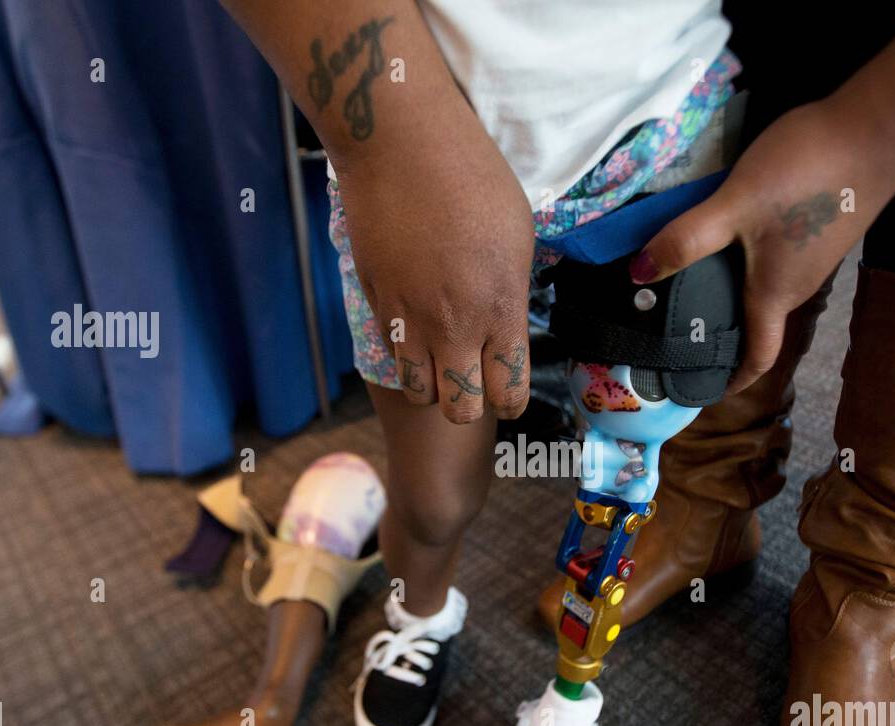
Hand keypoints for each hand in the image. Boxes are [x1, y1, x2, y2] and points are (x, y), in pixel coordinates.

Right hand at [335, 110, 534, 422]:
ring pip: (420, 393)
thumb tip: (505, 321)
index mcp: (502, 310)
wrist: (402, 147)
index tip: (507, 392)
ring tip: (440, 358)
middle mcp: (456, 326)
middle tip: (472, 380)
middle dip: (471, 403)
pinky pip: (391, 355)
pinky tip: (415, 326)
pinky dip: (404, 354)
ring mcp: (410, 319)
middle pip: (462, 409)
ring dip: (432, 383)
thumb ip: (511, 292)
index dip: (510, 401)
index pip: (509, 393)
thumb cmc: (472, 177)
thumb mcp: (518, 237)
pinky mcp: (376, 304)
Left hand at [629, 100, 894, 394]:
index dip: (734, 380)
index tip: (709, 391)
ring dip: (734, 289)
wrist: (881, 127)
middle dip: (723, 329)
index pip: (758, 355)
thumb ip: (687, 239)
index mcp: (776, 293)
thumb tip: (637, 275)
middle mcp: (798, 284)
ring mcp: (814, 254)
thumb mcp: (735, 206)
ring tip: (693, 276)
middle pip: (758, 321)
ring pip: (766, 285)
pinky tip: (730, 232)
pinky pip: (777, 256)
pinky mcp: (822, 224)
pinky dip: (750, 258)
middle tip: (677, 323)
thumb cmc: (807, 173)